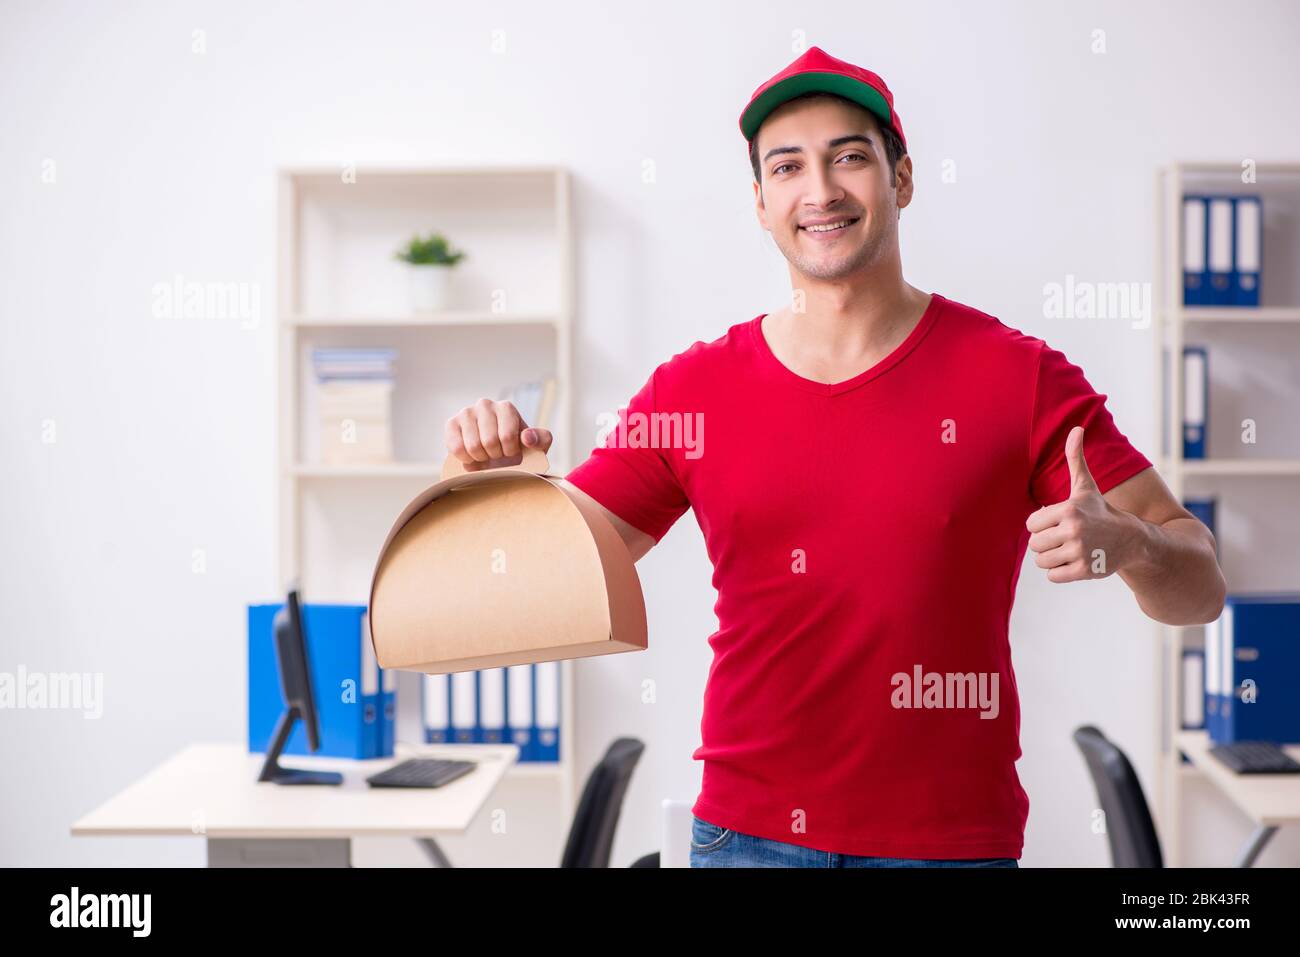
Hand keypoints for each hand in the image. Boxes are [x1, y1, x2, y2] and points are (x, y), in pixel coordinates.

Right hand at [444, 398, 552, 470]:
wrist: (495, 454)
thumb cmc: (517, 449)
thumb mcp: (536, 446)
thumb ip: (541, 440)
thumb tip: (527, 437)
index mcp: (506, 408)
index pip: (507, 437)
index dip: (510, 452)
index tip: (511, 452)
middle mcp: (485, 404)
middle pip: (489, 442)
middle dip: (495, 456)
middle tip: (497, 455)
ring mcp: (466, 413)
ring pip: (473, 446)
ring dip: (481, 458)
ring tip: (486, 455)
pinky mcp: (451, 424)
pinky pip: (457, 448)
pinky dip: (466, 459)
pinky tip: (472, 456)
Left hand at [1025, 426, 1143, 582]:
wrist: (1132, 539)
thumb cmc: (1102, 511)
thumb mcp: (1086, 486)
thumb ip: (1075, 458)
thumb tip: (1076, 428)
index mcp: (1068, 509)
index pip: (1030, 525)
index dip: (1042, 525)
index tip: (1059, 523)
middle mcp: (1073, 530)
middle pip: (1034, 545)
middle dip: (1047, 543)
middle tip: (1066, 538)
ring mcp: (1079, 552)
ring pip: (1041, 561)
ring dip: (1052, 558)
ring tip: (1071, 549)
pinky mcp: (1084, 571)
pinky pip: (1053, 576)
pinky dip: (1060, 572)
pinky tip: (1076, 561)